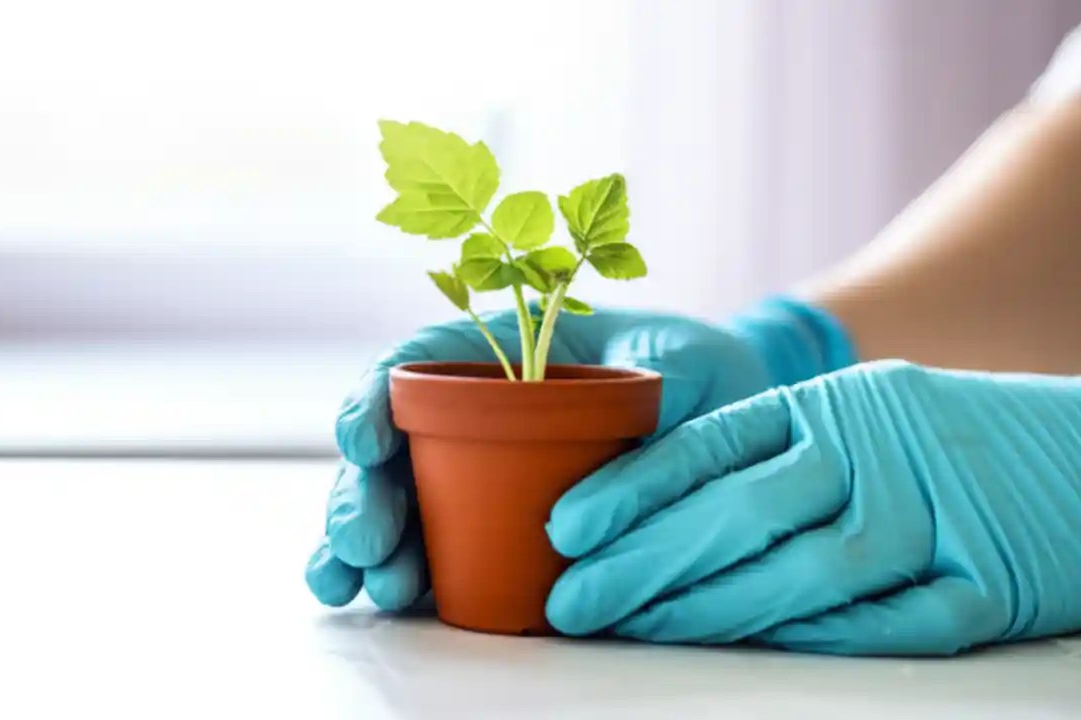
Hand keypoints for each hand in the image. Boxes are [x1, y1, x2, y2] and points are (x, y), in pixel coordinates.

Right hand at [305, 299, 854, 610]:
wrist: (716, 407)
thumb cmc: (687, 369)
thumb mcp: (669, 366)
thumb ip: (637, 396)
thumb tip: (609, 464)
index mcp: (497, 348)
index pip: (413, 366)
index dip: (373, 400)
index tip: (366, 441)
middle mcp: (471, 410)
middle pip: (390, 447)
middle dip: (364, 496)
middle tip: (367, 545)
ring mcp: (476, 469)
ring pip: (401, 503)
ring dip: (374, 548)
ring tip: (376, 587)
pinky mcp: (493, 524)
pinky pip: (437, 547)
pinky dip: (407, 573)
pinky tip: (386, 601)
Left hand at [545, 359, 1080, 654]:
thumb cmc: (963, 440)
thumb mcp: (867, 415)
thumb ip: (778, 454)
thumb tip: (660, 513)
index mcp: (835, 406)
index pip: (712, 445)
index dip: (631, 488)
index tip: (566, 528)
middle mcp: (874, 449)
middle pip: (738, 509)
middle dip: (641, 558)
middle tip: (570, 599)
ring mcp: (932, 514)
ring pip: (798, 569)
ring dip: (705, 606)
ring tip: (630, 629)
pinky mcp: (987, 579)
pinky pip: (885, 623)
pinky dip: (815, 638)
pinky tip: (750, 650)